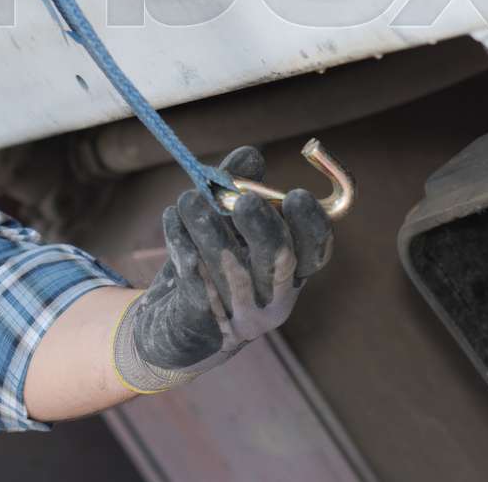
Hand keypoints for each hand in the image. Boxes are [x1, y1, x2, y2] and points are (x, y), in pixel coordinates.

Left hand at [112, 146, 333, 393]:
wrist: (171, 332)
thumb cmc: (208, 268)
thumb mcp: (227, 228)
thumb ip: (240, 189)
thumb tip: (250, 155)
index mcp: (289, 272)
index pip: (315, 250)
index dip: (311, 224)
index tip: (296, 195)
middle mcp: (271, 295)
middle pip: (279, 260)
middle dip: (263, 227)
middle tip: (244, 200)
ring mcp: (238, 313)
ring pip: (229, 264)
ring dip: (208, 225)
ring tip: (189, 199)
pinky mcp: (201, 320)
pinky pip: (192, 275)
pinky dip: (180, 240)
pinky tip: (172, 219)